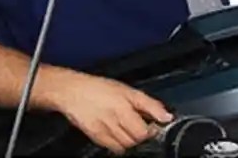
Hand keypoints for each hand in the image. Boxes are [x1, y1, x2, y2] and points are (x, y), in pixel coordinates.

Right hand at [47, 73, 172, 154]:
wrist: (71, 91)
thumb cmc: (99, 88)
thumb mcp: (127, 90)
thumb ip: (149, 104)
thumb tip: (167, 117)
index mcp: (124, 106)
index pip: (144, 131)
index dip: (151, 129)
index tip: (151, 124)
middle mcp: (114, 120)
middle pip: (136, 140)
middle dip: (140, 135)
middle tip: (137, 125)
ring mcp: (104, 130)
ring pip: (126, 146)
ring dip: (130, 140)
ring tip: (125, 128)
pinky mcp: (95, 137)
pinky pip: (113, 148)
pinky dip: (118, 144)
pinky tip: (116, 133)